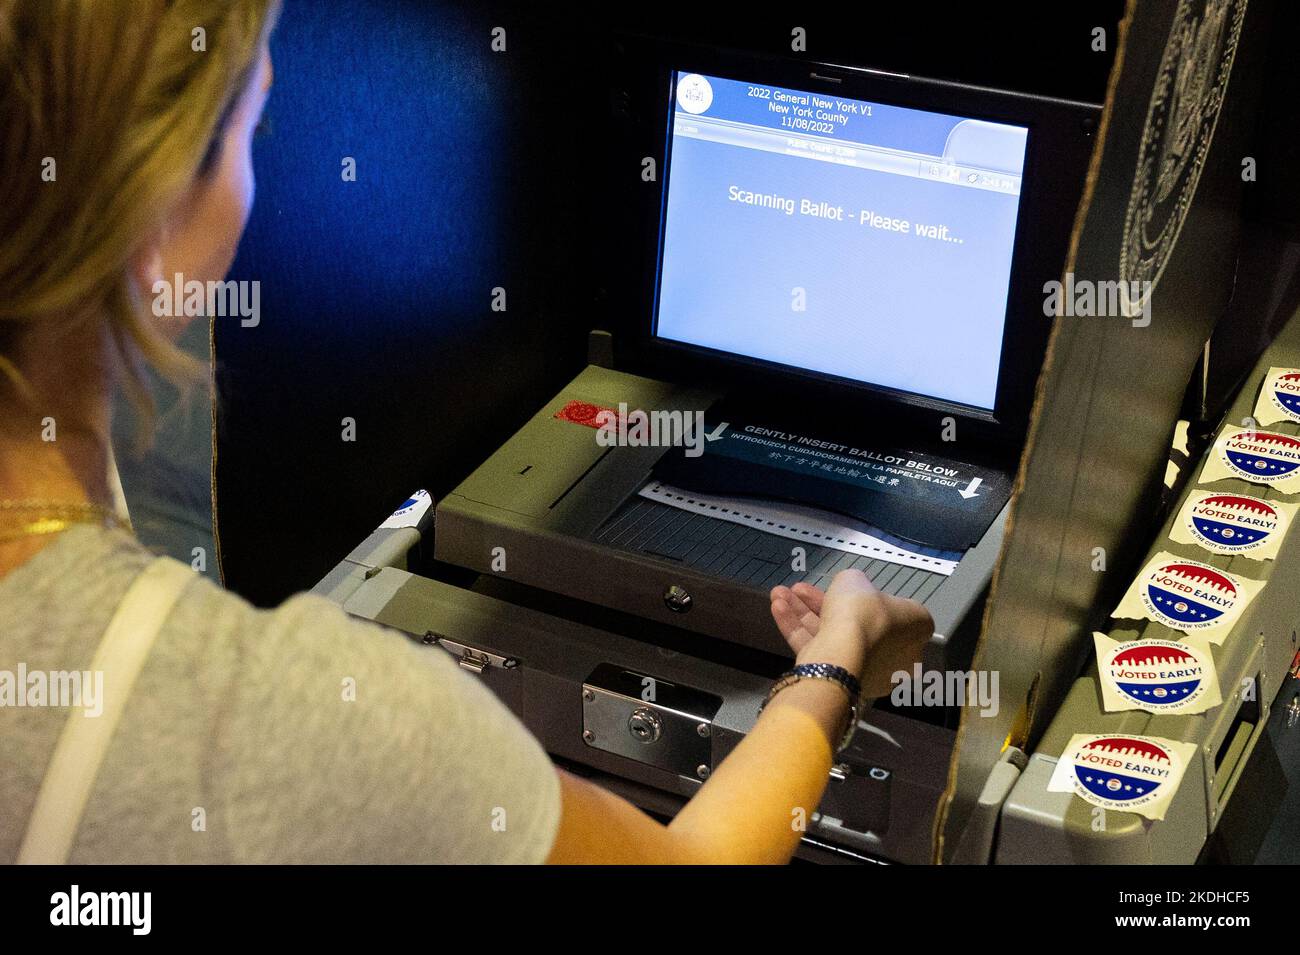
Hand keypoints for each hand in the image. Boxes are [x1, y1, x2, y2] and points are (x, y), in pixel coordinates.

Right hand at [770, 569, 933, 697]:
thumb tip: (852, 591)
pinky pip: (819, 649)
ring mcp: (865, 671)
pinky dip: (796, 628)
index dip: (864, 596)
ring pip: (829, 635)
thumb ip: (853, 583)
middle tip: (798, 588)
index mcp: (913, 631)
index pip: (891, 611)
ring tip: (778, 593)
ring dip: (801, 612)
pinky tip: (776, 607)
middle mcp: (894, 655)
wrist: (845, 653)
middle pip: (852, 622)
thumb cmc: (864, 613)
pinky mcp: (839, 681)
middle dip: (819, 601)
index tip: (844, 587)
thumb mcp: (856, 580)